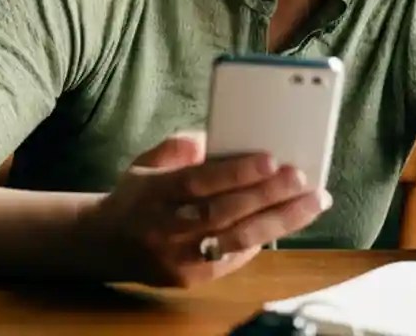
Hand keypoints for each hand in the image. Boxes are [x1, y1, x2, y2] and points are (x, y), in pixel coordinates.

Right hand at [80, 132, 330, 287]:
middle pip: (224, 212)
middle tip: (302, 179)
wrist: (104, 243)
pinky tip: (287, 221)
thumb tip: (216, 136)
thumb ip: (179, 146)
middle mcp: (164, 227)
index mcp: (153, 192)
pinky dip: (261, 240)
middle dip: (268, 195)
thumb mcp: (147, 161)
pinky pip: (232, 259)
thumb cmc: (138, 195)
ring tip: (311, 202)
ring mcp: (177, 257)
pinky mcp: (189, 278)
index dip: (237, 172)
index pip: (199, 182)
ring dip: (279, 220)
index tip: (272, 159)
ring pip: (236, 239)